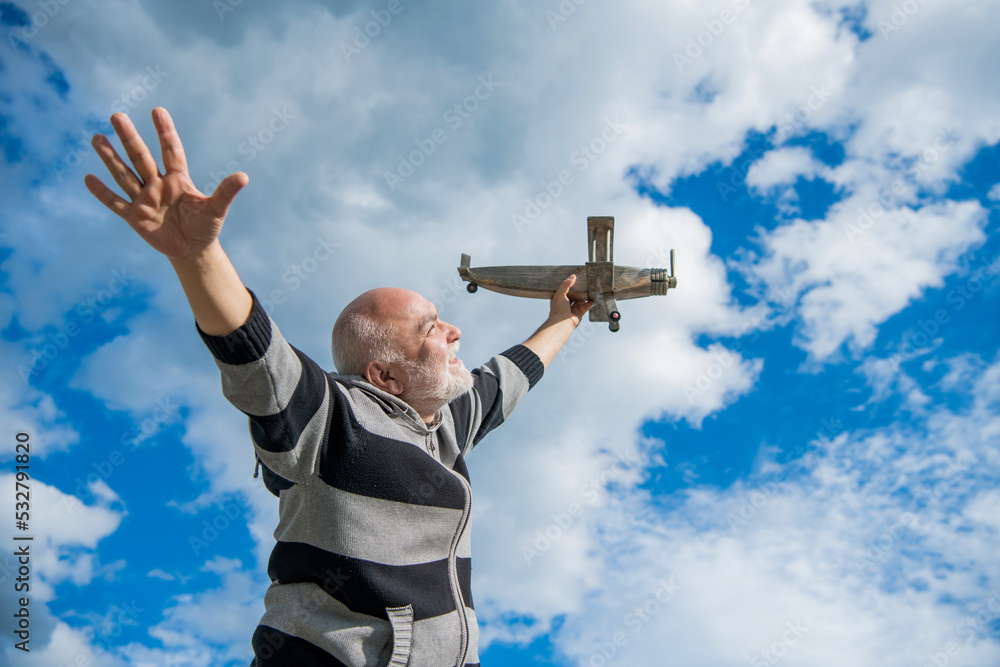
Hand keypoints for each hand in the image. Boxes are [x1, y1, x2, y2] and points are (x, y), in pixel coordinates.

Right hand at [84, 107, 247, 261]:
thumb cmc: (205, 227)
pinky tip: (88, 178)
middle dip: (130, 137)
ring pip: (125, 174)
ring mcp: (144, 199)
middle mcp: (158, 185)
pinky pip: (115, 203)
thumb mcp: (217, 209)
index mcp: (178, 179)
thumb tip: (244, 176)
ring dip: (110, 158)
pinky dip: (102, 193)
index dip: (165, 132)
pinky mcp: (135, 217)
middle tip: (117, 115)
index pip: (171, 151)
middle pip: (141, 157)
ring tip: (96, 137)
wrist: (192, 250)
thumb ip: (226, 192)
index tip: (158, 110)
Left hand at [548, 274, 594, 326]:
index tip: (574, 280)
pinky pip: (586, 307)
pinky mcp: (579, 313)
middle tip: (583, 284)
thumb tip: (572, 276)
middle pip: (573, 295)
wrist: (562, 323)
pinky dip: (590, 303)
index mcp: (558, 299)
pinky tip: (593, 299)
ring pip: (580, 301)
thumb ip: (566, 284)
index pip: (563, 290)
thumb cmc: (558, 310)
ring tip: (590, 290)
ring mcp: (572, 309)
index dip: (568, 285)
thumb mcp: (560, 293)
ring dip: (585, 296)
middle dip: (578, 291)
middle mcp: (565, 304)